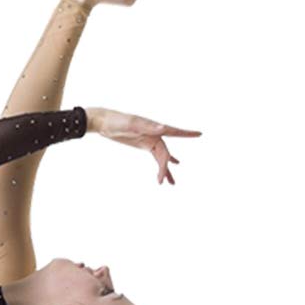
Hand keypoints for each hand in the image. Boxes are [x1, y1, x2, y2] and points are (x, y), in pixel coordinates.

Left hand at [85, 108, 200, 184]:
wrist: (104, 122)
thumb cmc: (117, 121)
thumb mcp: (131, 124)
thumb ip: (148, 126)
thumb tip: (163, 127)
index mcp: (154, 127)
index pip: (174, 131)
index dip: (187, 133)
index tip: (200, 134)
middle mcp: (155, 133)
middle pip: (165, 153)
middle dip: (166, 167)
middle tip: (165, 181)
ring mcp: (150, 139)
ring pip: (162, 156)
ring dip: (166, 169)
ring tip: (172, 183)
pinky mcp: (143, 144)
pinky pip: (156, 156)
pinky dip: (160, 163)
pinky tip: (165, 171)